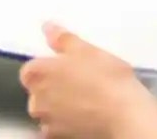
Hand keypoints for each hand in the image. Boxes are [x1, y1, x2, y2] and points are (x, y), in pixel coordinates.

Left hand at [20, 23, 156, 138]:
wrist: (125, 114)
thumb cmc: (106, 80)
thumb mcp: (86, 49)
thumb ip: (62, 39)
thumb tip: (48, 28)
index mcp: (36, 73)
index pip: (31, 69)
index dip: (49, 67)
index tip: (66, 66)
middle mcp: (36, 100)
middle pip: (38, 91)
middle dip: (54, 86)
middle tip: (81, 81)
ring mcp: (47, 122)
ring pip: (49, 111)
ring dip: (61, 105)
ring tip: (88, 99)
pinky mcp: (61, 137)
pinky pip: (60, 128)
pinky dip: (70, 122)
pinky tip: (88, 115)